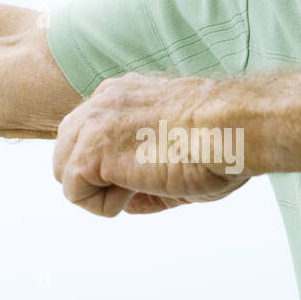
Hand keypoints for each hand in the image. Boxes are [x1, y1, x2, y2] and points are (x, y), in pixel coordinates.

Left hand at [52, 72, 250, 216]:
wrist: (236, 127)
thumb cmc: (224, 138)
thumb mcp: (177, 145)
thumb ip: (142, 164)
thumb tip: (126, 199)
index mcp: (123, 93)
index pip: (90, 131)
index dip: (112, 162)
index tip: (149, 168)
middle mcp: (102, 101)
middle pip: (67, 148)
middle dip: (94, 175)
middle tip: (139, 184)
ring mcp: (93, 123)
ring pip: (64, 171)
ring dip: (99, 191)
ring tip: (138, 187)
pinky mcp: (92, 152)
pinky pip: (74, 192)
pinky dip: (103, 206)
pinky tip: (135, 192)